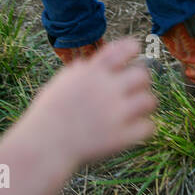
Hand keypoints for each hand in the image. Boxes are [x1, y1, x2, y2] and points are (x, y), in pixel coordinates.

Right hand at [16, 39, 156, 167]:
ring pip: (150, 100)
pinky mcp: (121, 137)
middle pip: (143, 74)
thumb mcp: (60, 83)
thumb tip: (89, 64)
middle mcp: (107, 89)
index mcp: (92, 72)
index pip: (123, 49)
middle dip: (139, 81)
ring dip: (144, 104)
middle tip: (132, 90)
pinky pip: (148, 127)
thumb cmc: (48, 114)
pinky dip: (143, 128)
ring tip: (134, 110)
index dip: (132, 48)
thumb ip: (79, 71)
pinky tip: (133, 129)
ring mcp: (116, 113)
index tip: (133, 53)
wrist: (44, 146)